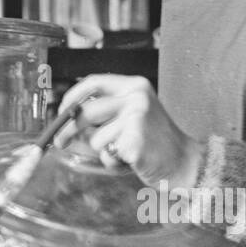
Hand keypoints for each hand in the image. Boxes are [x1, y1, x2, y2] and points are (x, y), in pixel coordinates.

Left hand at [57, 75, 203, 191]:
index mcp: (135, 86)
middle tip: (59, 141)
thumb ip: (109, 108)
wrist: (185, 162)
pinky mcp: (135, 141)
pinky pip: (107, 155)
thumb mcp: (135, 113)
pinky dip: (114, 163)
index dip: (72, 97)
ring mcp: (136, 119)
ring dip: (104, 151)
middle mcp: (136, 98)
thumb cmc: (155, 141)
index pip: (93, 82)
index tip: (61, 111)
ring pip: (96, 139)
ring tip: (126, 152)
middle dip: (68, 129)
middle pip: (87, 111)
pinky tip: (132, 161)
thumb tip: (67, 115)